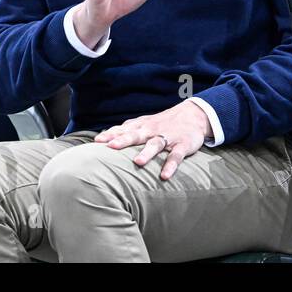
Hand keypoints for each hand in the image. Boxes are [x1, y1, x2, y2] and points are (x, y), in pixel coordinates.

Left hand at [94, 101, 211, 180]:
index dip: (111, 134)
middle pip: (136, 135)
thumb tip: (101, 138)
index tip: (97, 141)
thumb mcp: (143, 123)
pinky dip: (171, 165)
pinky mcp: (182, 145)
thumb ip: (125, 130)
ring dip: (147, 153)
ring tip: (138, 162)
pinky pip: (176, 156)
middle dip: (123, 140)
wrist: (193, 115)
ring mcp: (168, 137)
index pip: (124, 129)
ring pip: (156, 144)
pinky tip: (165, 176)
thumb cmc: (161, 122)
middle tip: (111, 147)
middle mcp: (152, 130)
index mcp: (142, 126)